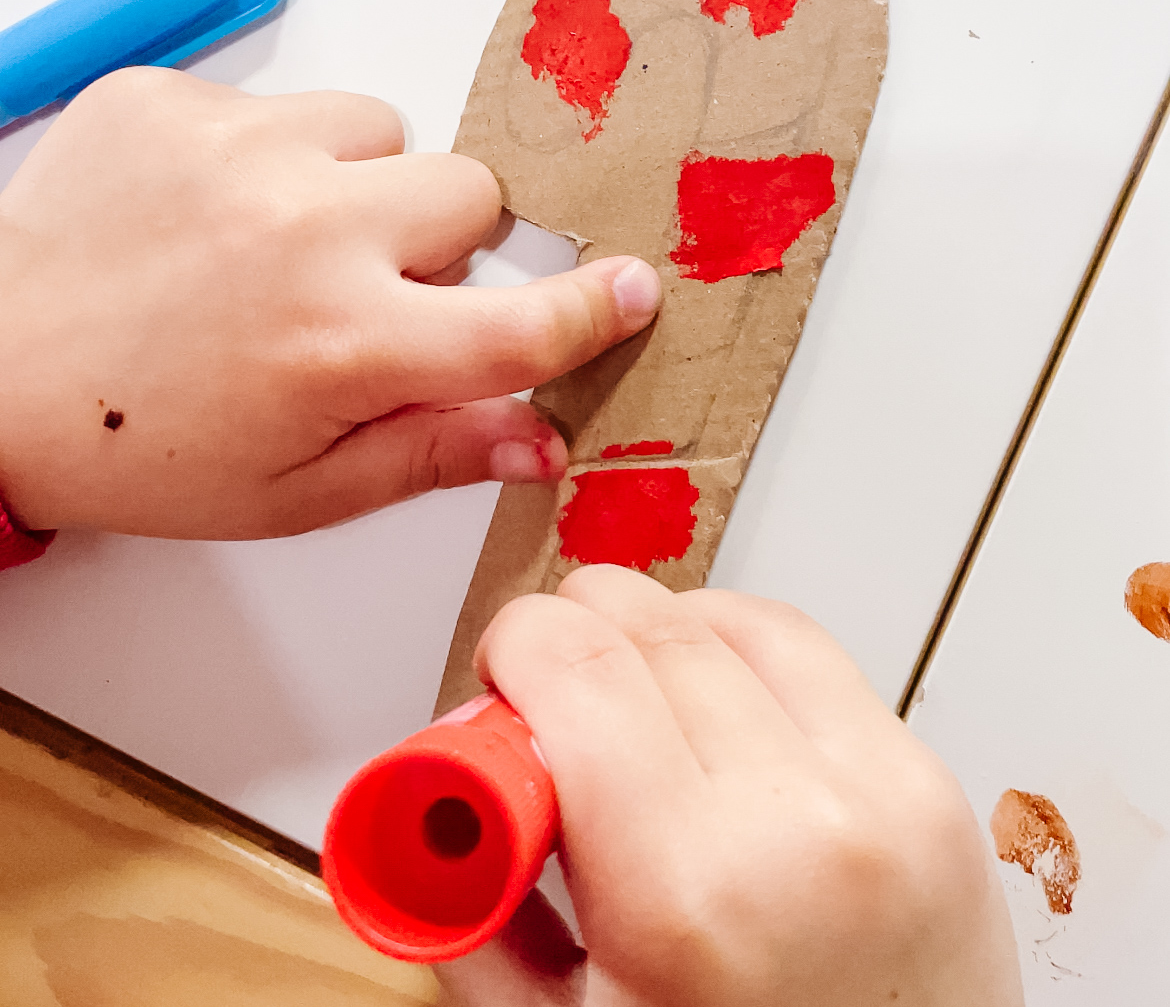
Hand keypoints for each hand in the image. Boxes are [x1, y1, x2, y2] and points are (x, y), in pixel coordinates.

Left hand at [0, 68, 659, 537]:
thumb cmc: (142, 446)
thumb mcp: (301, 491)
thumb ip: (435, 452)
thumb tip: (540, 440)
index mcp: (347, 345)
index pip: (518, 324)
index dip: (590, 310)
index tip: (634, 286)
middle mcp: (308, 231)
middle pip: (471, 197)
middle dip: (445, 248)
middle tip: (373, 294)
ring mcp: (241, 149)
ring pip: (390, 135)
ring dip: (368, 191)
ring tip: (290, 247)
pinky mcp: (179, 99)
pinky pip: (294, 103)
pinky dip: (284, 155)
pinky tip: (224, 213)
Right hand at [442, 566, 1022, 1006]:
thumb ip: (473, 905)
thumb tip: (440, 798)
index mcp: (687, 895)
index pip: (576, 665)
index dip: (515, 640)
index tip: (500, 675)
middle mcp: (798, 823)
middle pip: (648, 623)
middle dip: (572, 631)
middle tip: (552, 696)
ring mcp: (881, 790)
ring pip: (729, 617)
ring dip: (656, 634)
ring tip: (635, 702)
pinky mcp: (926, 779)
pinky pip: (806, 650)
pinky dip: (735, 651)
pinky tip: (711, 699)